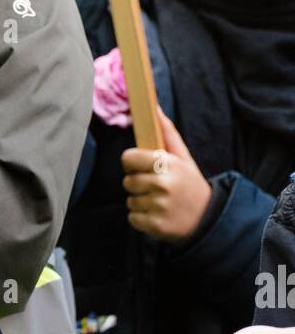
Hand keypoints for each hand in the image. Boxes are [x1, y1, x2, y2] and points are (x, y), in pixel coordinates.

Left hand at [121, 109, 212, 241]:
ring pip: (130, 200)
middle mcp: (163, 184)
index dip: (132, 163)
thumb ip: (168, 134)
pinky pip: (132, 218)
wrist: (206, 218)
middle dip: (137, 183)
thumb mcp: (184, 158)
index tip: (141, 166)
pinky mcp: (155, 225)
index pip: (129, 158)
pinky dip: (141, 218)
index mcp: (168, 164)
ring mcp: (159, 206)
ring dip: (140, 202)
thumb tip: (155, 108)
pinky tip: (157, 214)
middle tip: (155, 186)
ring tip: (159, 201)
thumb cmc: (190, 184)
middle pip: (127, 181)